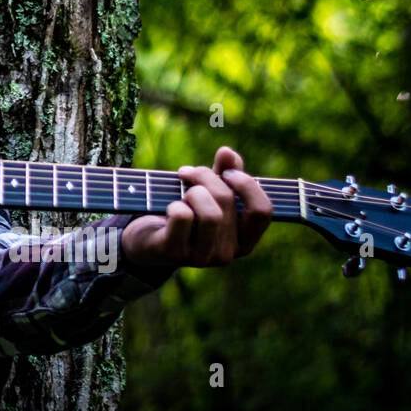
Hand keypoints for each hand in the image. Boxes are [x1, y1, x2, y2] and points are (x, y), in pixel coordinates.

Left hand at [121, 146, 272, 268]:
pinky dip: (175, 204)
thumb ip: (224, 172)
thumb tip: (227, 152)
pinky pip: (183, 217)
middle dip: (205, 176)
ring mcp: (202, 258)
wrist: (148, 240)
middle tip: (187, 172)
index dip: (246, 185)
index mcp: (244, 241)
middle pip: (228, 201)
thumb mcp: (208, 192)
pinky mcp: (175, 253)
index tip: (226, 172)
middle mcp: (228, 254)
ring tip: (181, 194)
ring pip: (210, 213)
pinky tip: (170, 208)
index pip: (263, 211)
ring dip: (192, 192)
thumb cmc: (185, 212)